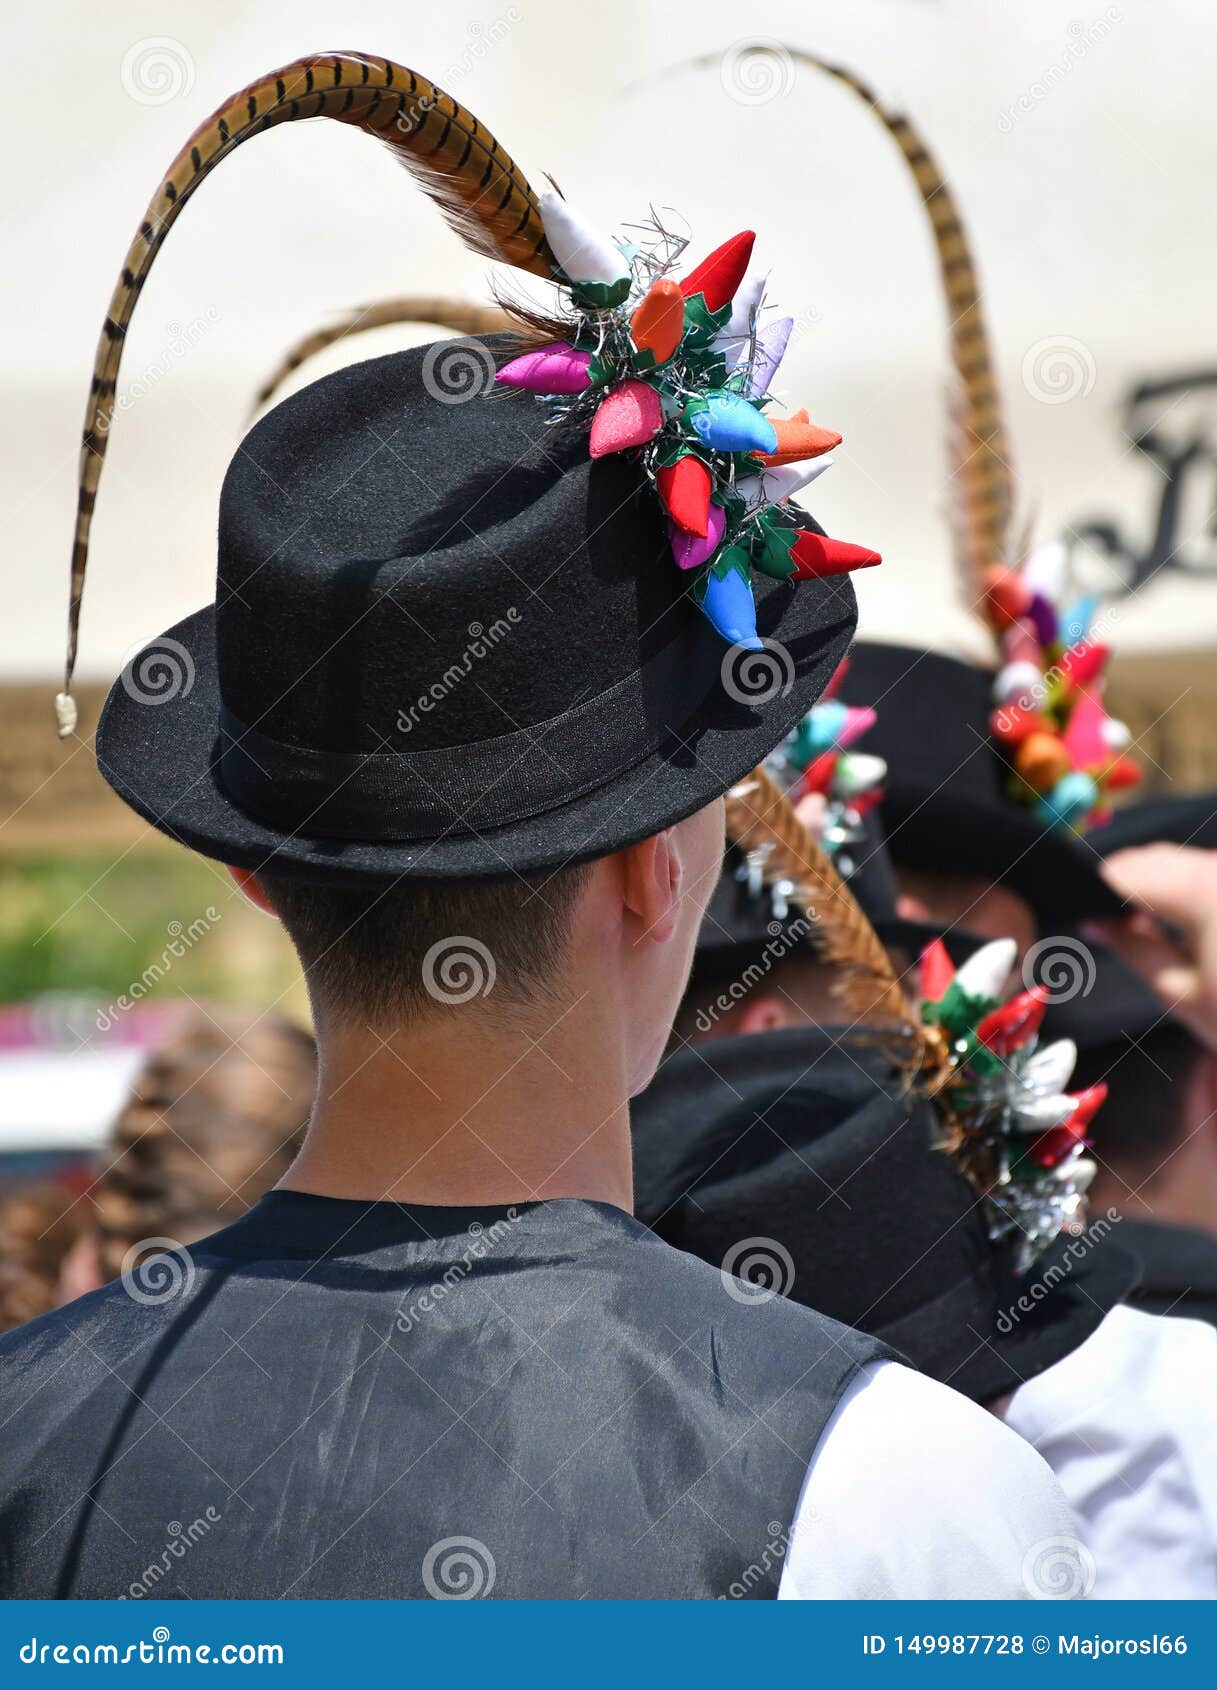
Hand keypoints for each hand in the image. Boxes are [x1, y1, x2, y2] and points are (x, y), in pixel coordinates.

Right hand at [1093, 844, 1216, 1053]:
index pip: (1123, 874)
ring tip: (1149, 933)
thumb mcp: (1181, 995)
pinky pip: (1209, 874)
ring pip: (1182, 862)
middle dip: (1124, 888)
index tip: (1079, 916)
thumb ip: (1131, 950)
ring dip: (1158, 888)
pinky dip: (1188, 892)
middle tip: (1109, 929)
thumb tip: (1095, 924)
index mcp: (1199, 891)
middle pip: (1153, 859)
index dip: (1092, 893)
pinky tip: (1188, 929)